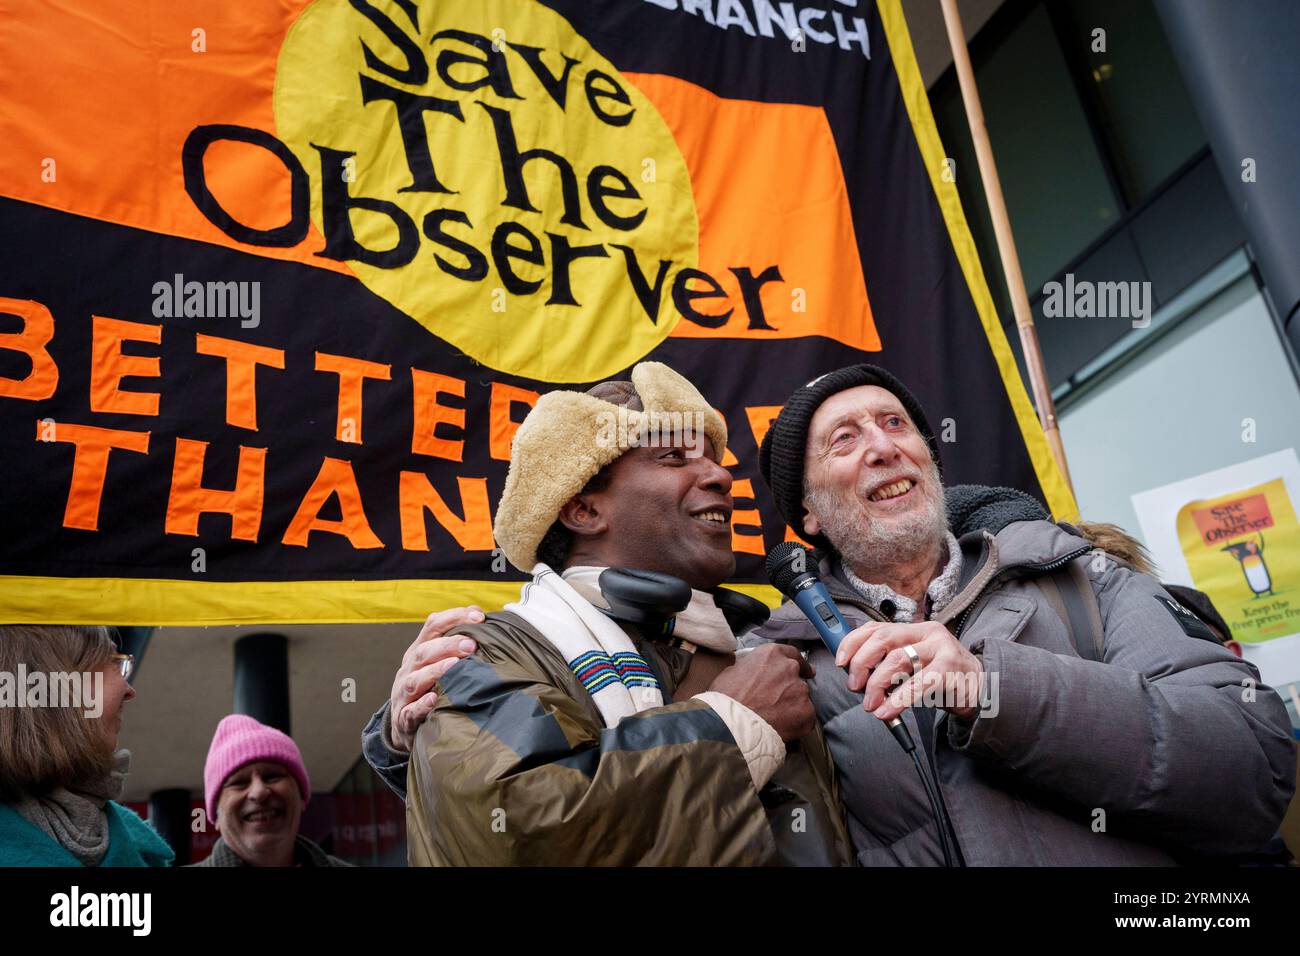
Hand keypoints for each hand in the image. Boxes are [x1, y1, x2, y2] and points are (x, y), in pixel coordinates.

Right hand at [388, 606, 483, 751]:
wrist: (404, 723)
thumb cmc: (430, 685)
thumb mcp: (437, 659)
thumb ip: (456, 638)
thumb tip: (479, 613)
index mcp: (419, 650)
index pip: (433, 626)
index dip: (454, 617)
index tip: (479, 617)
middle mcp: (409, 669)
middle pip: (423, 652)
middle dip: (447, 645)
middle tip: (471, 645)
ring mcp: (403, 694)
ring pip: (414, 680)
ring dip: (435, 671)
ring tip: (454, 665)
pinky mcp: (403, 718)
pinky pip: (409, 712)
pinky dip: (420, 706)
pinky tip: (433, 700)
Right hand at [708, 643, 816, 742]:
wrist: (731, 724)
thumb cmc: (726, 699)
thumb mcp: (733, 671)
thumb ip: (752, 668)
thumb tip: (755, 675)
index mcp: (771, 654)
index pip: (792, 653)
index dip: (800, 664)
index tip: (806, 671)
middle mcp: (790, 668)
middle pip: (798, 678)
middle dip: (791, 689)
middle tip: (780, 702)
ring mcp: (800, 690)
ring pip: (802, 699)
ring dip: (794, 707)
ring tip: (776, 719)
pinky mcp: (807, 712)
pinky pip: (806, 718)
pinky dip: (798, 724)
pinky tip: (783, 728)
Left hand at [834, 621, 983, 722]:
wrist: (983, 690)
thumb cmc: (943, 678)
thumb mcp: (915, 665)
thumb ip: (890, 664)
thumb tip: (855, 674)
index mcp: (914, 629)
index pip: (876, 627)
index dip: (853, 642)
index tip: (840, 661)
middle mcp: (927, 633)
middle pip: (883, 639)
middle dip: (861, 663)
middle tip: (855, 686)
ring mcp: (940, 649)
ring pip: (897, 660)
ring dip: (877, 685)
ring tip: (871, 704)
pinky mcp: (950, 669)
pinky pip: (918, 683)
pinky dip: (898, 700)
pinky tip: (887, 711)